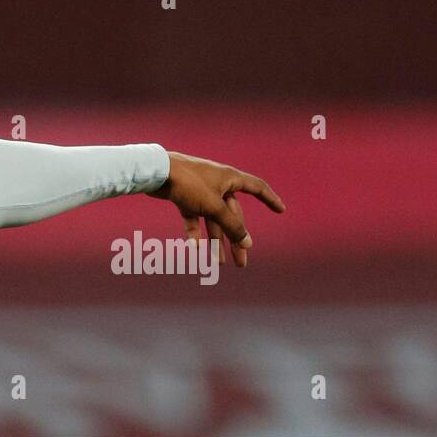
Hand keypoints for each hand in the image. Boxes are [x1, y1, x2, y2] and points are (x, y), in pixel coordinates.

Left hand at [147, 152, 285, 267]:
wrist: (155, 172)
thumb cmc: (188, 183)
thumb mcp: (214, 206)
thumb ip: (232, 225)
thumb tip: (248, 243)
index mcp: (230, 178)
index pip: (257, 187)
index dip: (270, 198)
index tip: (281, 210)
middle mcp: (218, 184)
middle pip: (233, 214)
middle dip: (237, 239)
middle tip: (242, 263)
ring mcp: (200, 191)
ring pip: (213, 220)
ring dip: (216, 241)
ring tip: (219, 264)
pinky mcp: (184, 198)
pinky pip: (194, 219)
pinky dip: (195, 233)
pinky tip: (195, 249)